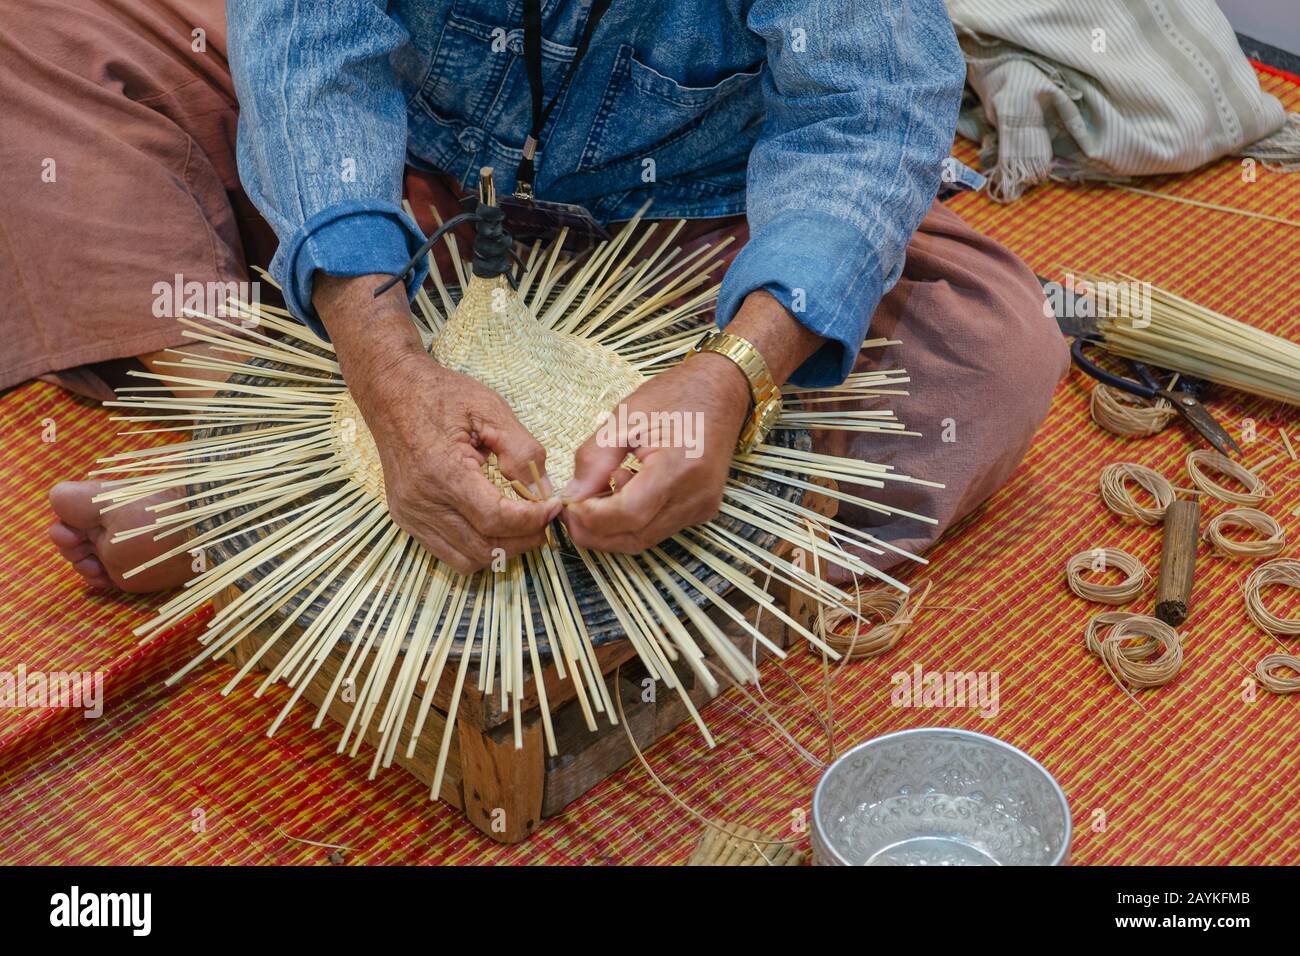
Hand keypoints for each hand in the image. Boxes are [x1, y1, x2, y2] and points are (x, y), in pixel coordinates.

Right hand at [315, 275, 558, 573]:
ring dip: (502, 549)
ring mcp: (410, 514)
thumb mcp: (490, 410)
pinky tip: (494, 526)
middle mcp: (421, 500)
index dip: (532, 520)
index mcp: (442, 470)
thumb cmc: (442, 395)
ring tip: (523, 526)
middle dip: (524, 538)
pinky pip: (448, 553)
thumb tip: (545, 492)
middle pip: (484, 546)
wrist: (391, 391)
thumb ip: (523, 452)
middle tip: (545, 519)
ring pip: (467, 559)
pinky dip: (478, 548)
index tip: (555, 507)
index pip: (495, 518)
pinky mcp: (406, 518)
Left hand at [561, 353, 749, 552]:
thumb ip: (595, 459)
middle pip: (635, 536)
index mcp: (678, 467)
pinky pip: (658, 529)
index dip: (591, 517)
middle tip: (569, 511)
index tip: (568, 505)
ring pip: (645, 539)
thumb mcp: (625, 417)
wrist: (721, 392)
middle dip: (595, 531)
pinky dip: (631, 522)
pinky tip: (621, 492)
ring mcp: (702, 507)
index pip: (628, 514)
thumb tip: (572, 496)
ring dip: (611, 529)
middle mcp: (696, 496)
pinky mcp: (701, 511)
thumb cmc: (675, 396)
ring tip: (594, 497)